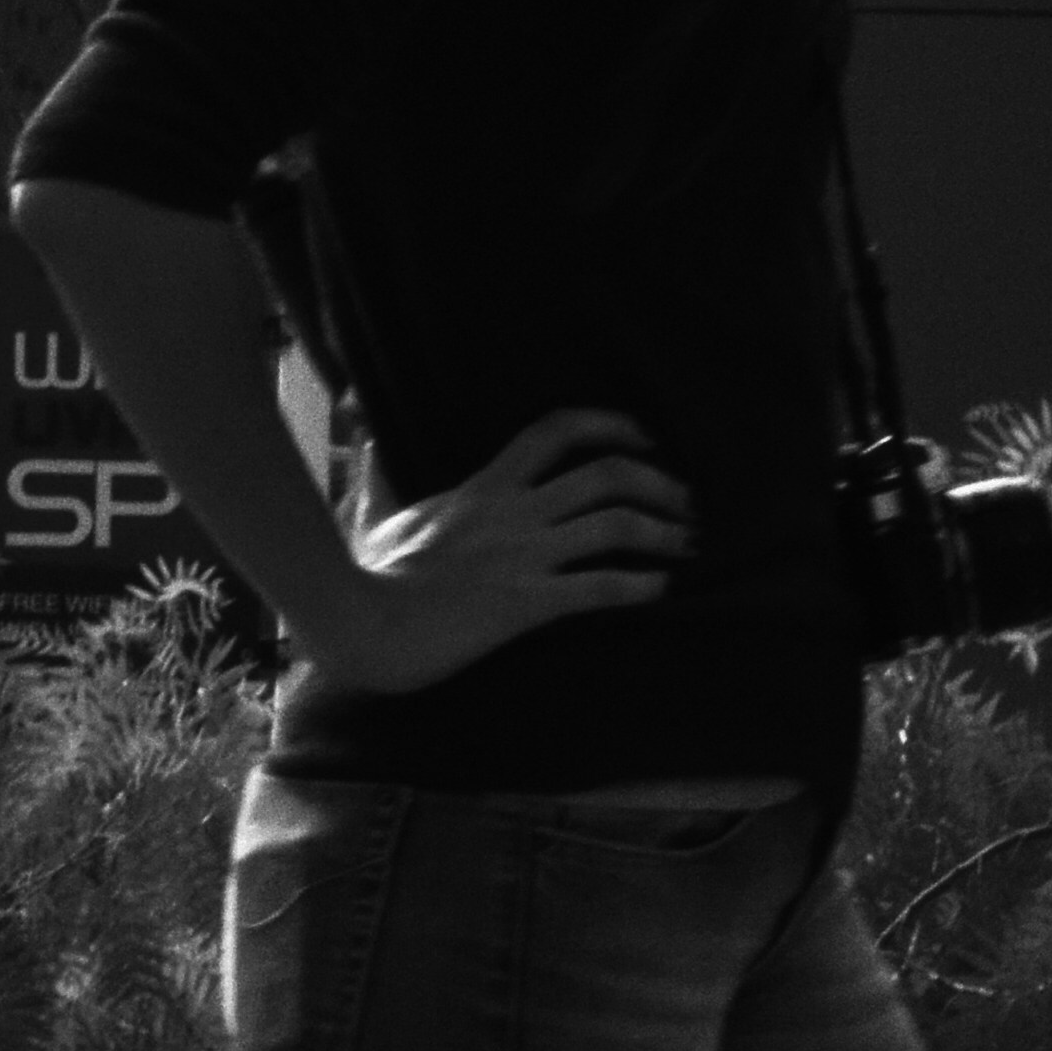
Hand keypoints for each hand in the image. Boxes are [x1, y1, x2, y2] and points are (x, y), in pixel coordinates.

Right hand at [296, 406, 692, 695]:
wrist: (366, 626)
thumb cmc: (373, 575)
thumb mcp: (377, 514)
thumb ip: (381, 475)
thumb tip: (362, 437)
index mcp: (483, 487)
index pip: (552, 432)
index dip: (607, 424)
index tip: (643, 435)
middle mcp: (511, 512)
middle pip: (603, 474)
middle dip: (658, 482)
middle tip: (686, 501)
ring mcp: (522, 556)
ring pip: (614, 525)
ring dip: (664, 532)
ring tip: (689, 544)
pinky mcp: (528, 603)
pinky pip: (600, 588)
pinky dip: (642, 586)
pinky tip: (664, 588)